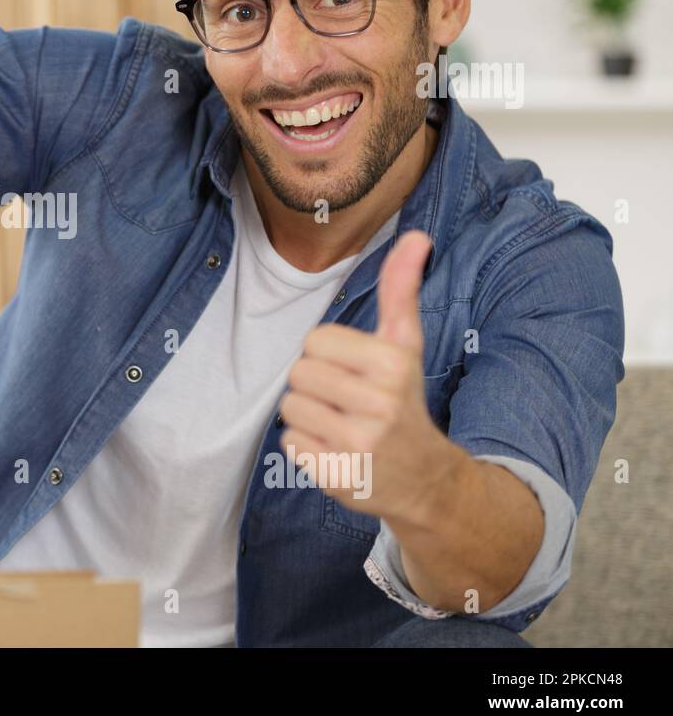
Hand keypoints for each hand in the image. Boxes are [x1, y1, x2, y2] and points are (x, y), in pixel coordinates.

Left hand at [278, 230, 463, 525]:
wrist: (426, 480)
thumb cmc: (404, 400)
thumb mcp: (405, 344)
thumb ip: (401, 290)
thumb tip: (416, 235)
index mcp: (393, 363)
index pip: (315, 341)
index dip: (328, 354)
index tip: (355, 371)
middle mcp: (379, 404)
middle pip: (298, 374)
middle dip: (316, 385)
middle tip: (348, 402)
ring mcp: (358, 444)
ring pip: (290, 409)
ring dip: (309, 417)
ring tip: (342, 425)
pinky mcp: (339, 476)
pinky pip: (290, 444)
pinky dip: (307, 449)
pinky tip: (338, 451)